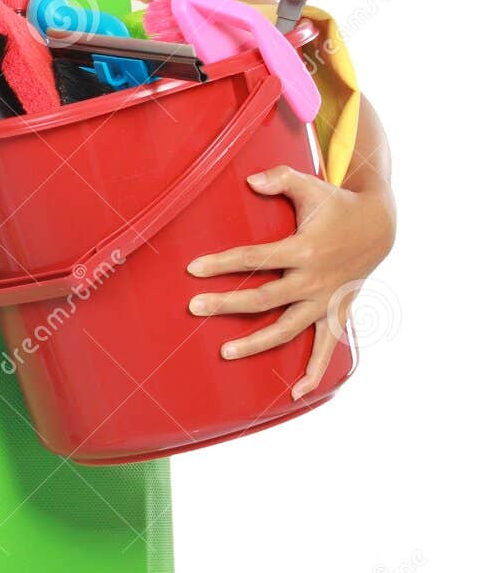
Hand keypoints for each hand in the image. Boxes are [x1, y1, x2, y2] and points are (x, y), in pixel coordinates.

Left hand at [185, 164, 395, 399]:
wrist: (379, 227)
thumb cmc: (336, 205)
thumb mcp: (311, 186)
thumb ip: (280, 179)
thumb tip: (249, 180)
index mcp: (305, 249)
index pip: (256, 258)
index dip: (223, 263)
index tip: (193, 269)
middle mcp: (314, 280)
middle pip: (264, 298)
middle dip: (227, 304)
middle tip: (194, 308)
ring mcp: (324, 301)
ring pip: (288, 329)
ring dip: (257, 343)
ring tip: (224, 352)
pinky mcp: (335, 313)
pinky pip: (325, 349)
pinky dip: (314, 372)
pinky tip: (296, 393)